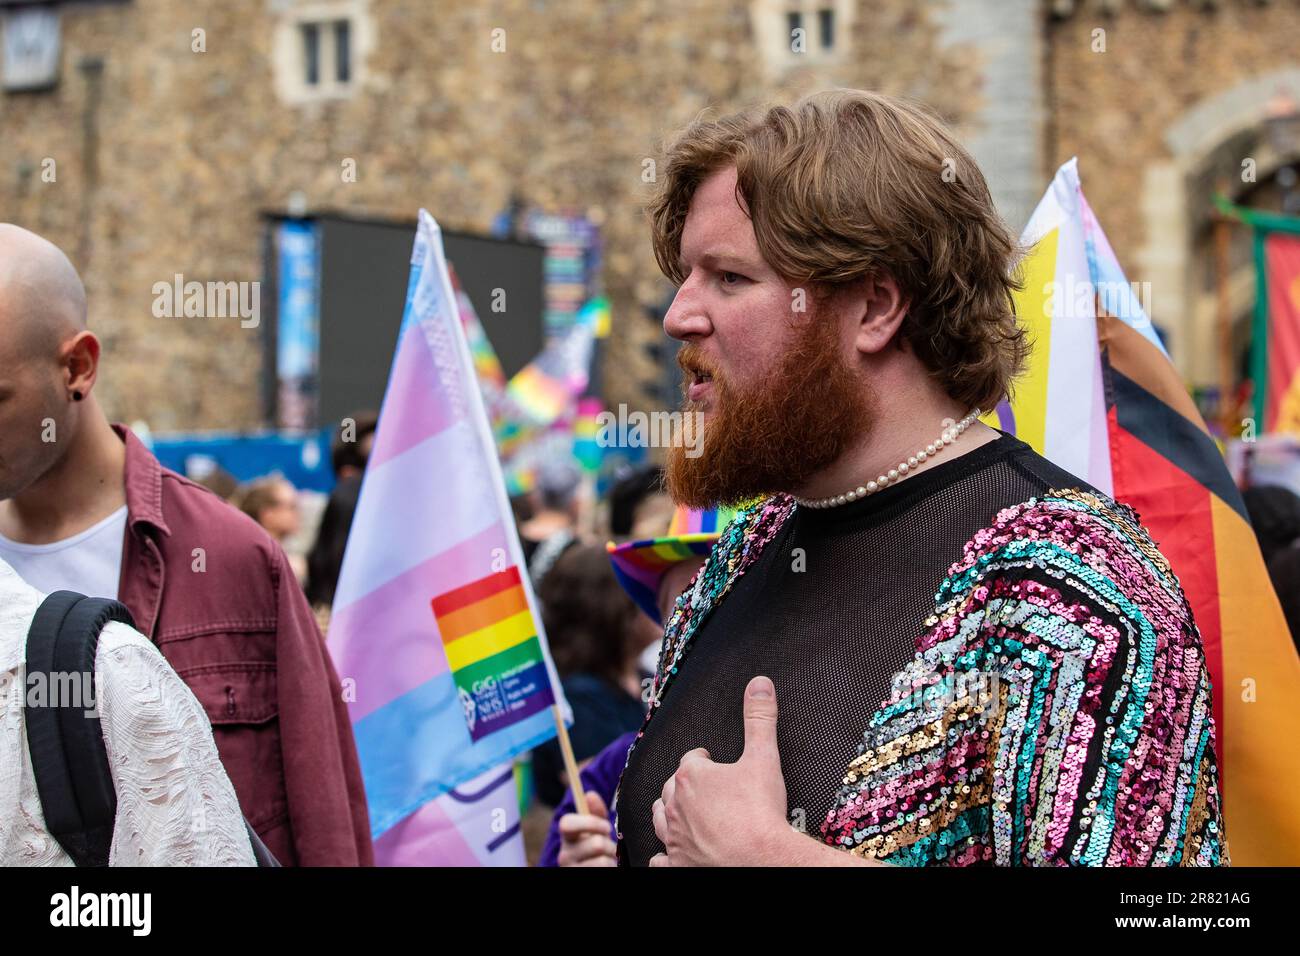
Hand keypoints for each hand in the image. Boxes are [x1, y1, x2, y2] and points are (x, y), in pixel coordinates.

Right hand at [557, 791, 616, 865]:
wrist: (595, 870)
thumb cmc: (596, 849)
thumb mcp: (597, 830)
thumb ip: (595, 813)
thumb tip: (589, 794)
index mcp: (567, 837)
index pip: (567, 823)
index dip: (591, 823)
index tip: (607, 827)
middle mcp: (565, 854)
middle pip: (596, 843)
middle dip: (610, 845)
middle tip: (610, 849)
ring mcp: (571, 869)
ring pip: (603, 861)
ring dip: (612, 860)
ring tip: (608, 861)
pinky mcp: (579, 878)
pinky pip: (604, 871)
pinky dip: (611, 869)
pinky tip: (606, 868)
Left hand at [649, 675, 789, 865]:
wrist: (763, 860)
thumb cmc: (761, 812)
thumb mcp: (764, 757)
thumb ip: (760, 718)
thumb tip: (760, 684)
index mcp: (692, 776)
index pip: (691, 759)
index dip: (703, 759)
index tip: (712, 762)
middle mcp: (675, 805)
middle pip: (672, 787)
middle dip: (684, 784)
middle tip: (702, 786)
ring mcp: (674, 837)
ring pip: (660, 818)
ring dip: (667, 812)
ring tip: (678, 810)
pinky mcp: (678, 864)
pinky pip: (660, 860)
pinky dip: (662, 856)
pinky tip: (666, 855)